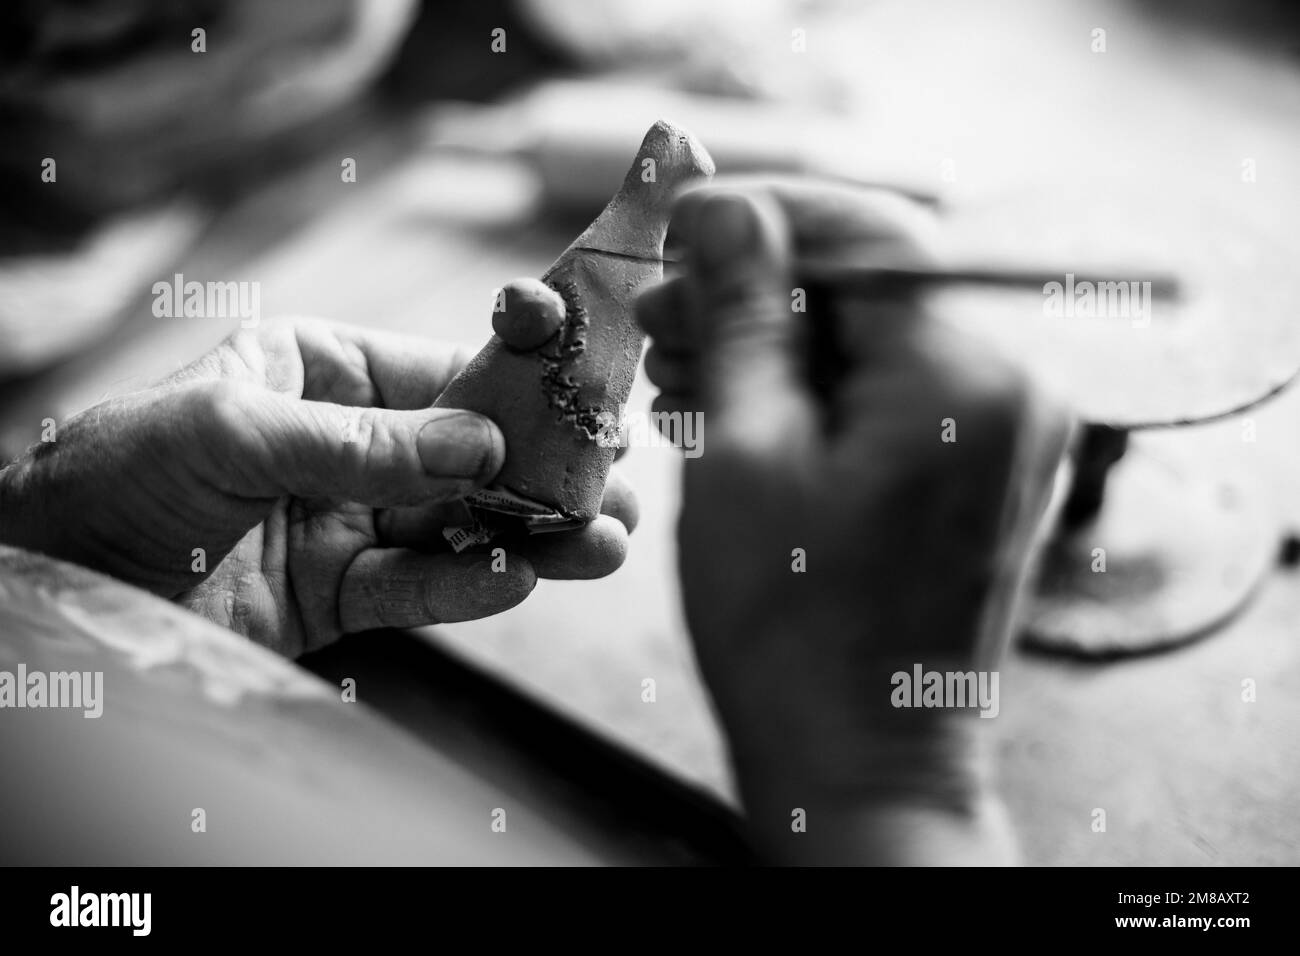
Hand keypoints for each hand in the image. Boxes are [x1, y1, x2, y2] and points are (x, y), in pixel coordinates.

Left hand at [0, 319, 635, 656]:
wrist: (47, 588)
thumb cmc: (112, 476)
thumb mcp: (227, 430)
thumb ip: (356, 443)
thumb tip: (476, 448)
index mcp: (319, 372)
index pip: (439, 373)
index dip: (517, 386)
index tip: (588, 395)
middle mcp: (345, 444)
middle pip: (467, 455)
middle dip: (545, 471)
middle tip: (622, 485)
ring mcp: (346, 523)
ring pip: (459, 526)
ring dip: (532, 535)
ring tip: (604, 543)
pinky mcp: (337, 597)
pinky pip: (417, 589)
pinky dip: (470, 588)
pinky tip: (521, 578)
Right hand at [637, 180, 1071, 862]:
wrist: (862, 768)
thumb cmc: (794, 630)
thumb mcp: (745, 454)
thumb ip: (743, 314)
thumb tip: (727, 212)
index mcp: (966, 377)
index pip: (871, 231)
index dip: (769, 213)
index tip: (685, 225)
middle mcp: (1011, 390)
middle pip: (875, 284)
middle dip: (759, 286)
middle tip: (662, 314)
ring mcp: (1004, 434)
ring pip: (876, 339)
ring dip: (776, 342)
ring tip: (680, 372)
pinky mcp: (979, 471)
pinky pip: (893, 394)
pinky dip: (813, 391)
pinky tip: (732, 409)